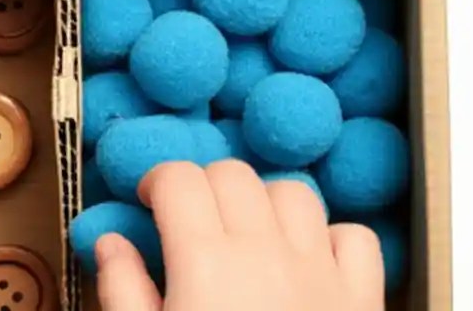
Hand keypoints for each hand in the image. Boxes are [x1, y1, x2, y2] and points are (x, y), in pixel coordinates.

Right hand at [97, 160, 383, 310]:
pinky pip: (355, 238)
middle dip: (204, 185)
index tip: (148, 201)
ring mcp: (320, 272)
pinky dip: (331, 236)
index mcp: (204, 262)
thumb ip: (124, 289)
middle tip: (188, 217)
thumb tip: (111, 243)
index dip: (157, 180)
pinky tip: (307, 258)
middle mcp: (265, 252)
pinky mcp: (361, 299)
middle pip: (232, 174)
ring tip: (246, 230)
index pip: (179, 178)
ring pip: (294, 193)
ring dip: (264, 200)